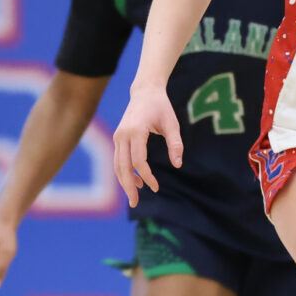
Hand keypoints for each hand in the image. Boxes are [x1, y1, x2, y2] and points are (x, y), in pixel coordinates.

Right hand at [112, 83, 181, 207]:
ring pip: (117, 165)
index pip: (138, 160)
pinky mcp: (118, 138)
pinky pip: (118, 159)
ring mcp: (118, 136)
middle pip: (122, 166)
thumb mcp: (173, 123)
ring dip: (124, 182)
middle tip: (135, 204)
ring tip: (134, 197)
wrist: (145, 91)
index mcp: (136, 130)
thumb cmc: (161, 107)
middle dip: (128, 186)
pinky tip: (137, 182)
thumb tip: (178, 164)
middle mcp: (123, 134)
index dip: (146, 176)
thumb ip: (176, 143)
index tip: (156, 187)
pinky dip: (125, 172)